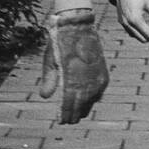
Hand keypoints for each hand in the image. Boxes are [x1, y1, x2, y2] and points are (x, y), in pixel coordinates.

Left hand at [40, 8, 109, 123]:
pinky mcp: (103, 75)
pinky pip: (98, 93)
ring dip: (83, 108)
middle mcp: (88, 83)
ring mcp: (97, 79)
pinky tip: (86, 101)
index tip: (61, 121)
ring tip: (76, 114)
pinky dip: (92, 99)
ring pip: (91, 102)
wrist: (79, 26)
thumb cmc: (61, 43)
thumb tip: (45, 97)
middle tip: (67, 121)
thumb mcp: (51, 60)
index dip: (65, 115)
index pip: (69, 106)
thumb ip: (49, 80)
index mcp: (73, 81)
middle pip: (81, 107)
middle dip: (74, 115)